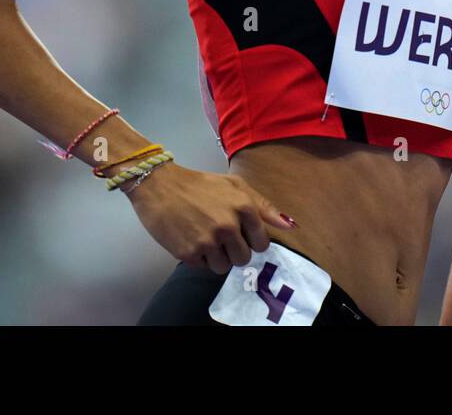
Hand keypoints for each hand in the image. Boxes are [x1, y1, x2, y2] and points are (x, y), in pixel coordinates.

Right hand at [125, 163, 294, 273]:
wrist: (160, 185)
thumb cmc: (199, 184)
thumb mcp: (234, 186)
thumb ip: (263, 206)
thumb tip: (291, 226)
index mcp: (244, 207)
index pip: (262, 243)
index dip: (251, 241)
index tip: (240, 234)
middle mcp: (228, 225)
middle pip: (243, 258)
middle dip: (234, 251)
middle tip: (220, 237)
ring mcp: (208, 240)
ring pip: (224, 267)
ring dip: (217, 258)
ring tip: (206, 239)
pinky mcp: (189, 253)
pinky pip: (204, 267)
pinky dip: (199, 258)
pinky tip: (192, 239)